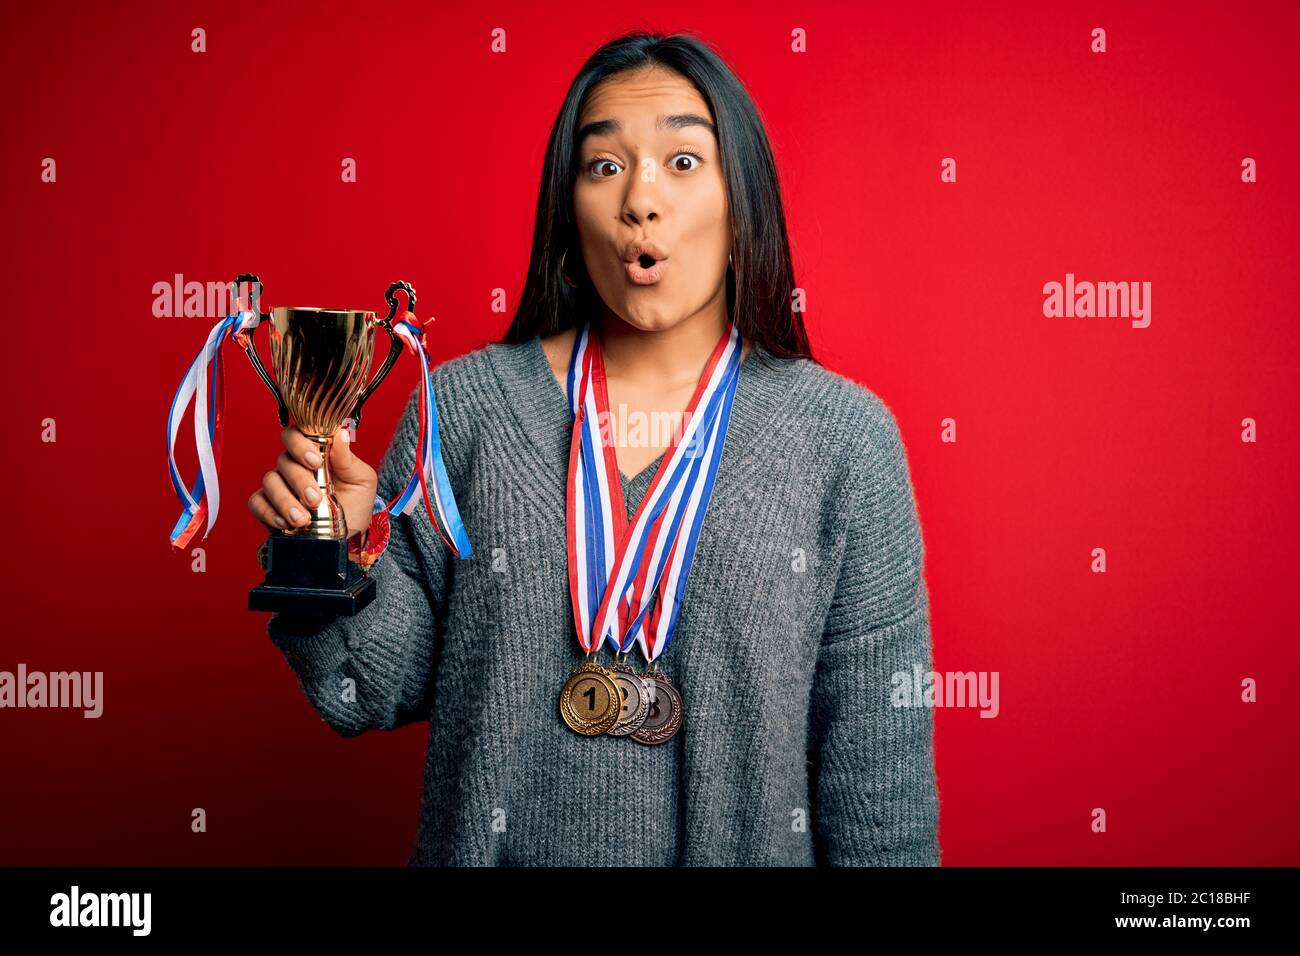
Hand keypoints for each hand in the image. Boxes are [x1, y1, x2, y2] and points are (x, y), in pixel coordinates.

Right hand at [247, 426, 377, 539]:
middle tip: (315, 499)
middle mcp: (294, 467)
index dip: (300, 444)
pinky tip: (285, 523)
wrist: (349, 538)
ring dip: (286, 500)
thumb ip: (347, 459)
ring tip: (303, 519)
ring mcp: (280, 486)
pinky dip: (269, 512)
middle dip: (299, 480)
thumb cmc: (356, 505)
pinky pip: (257, 502)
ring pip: (270, 481)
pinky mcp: (268, 507)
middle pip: (283, 460)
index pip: (296, 435)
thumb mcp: (361, 480)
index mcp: (314, 454)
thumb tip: (340, 434)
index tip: (315, 461)